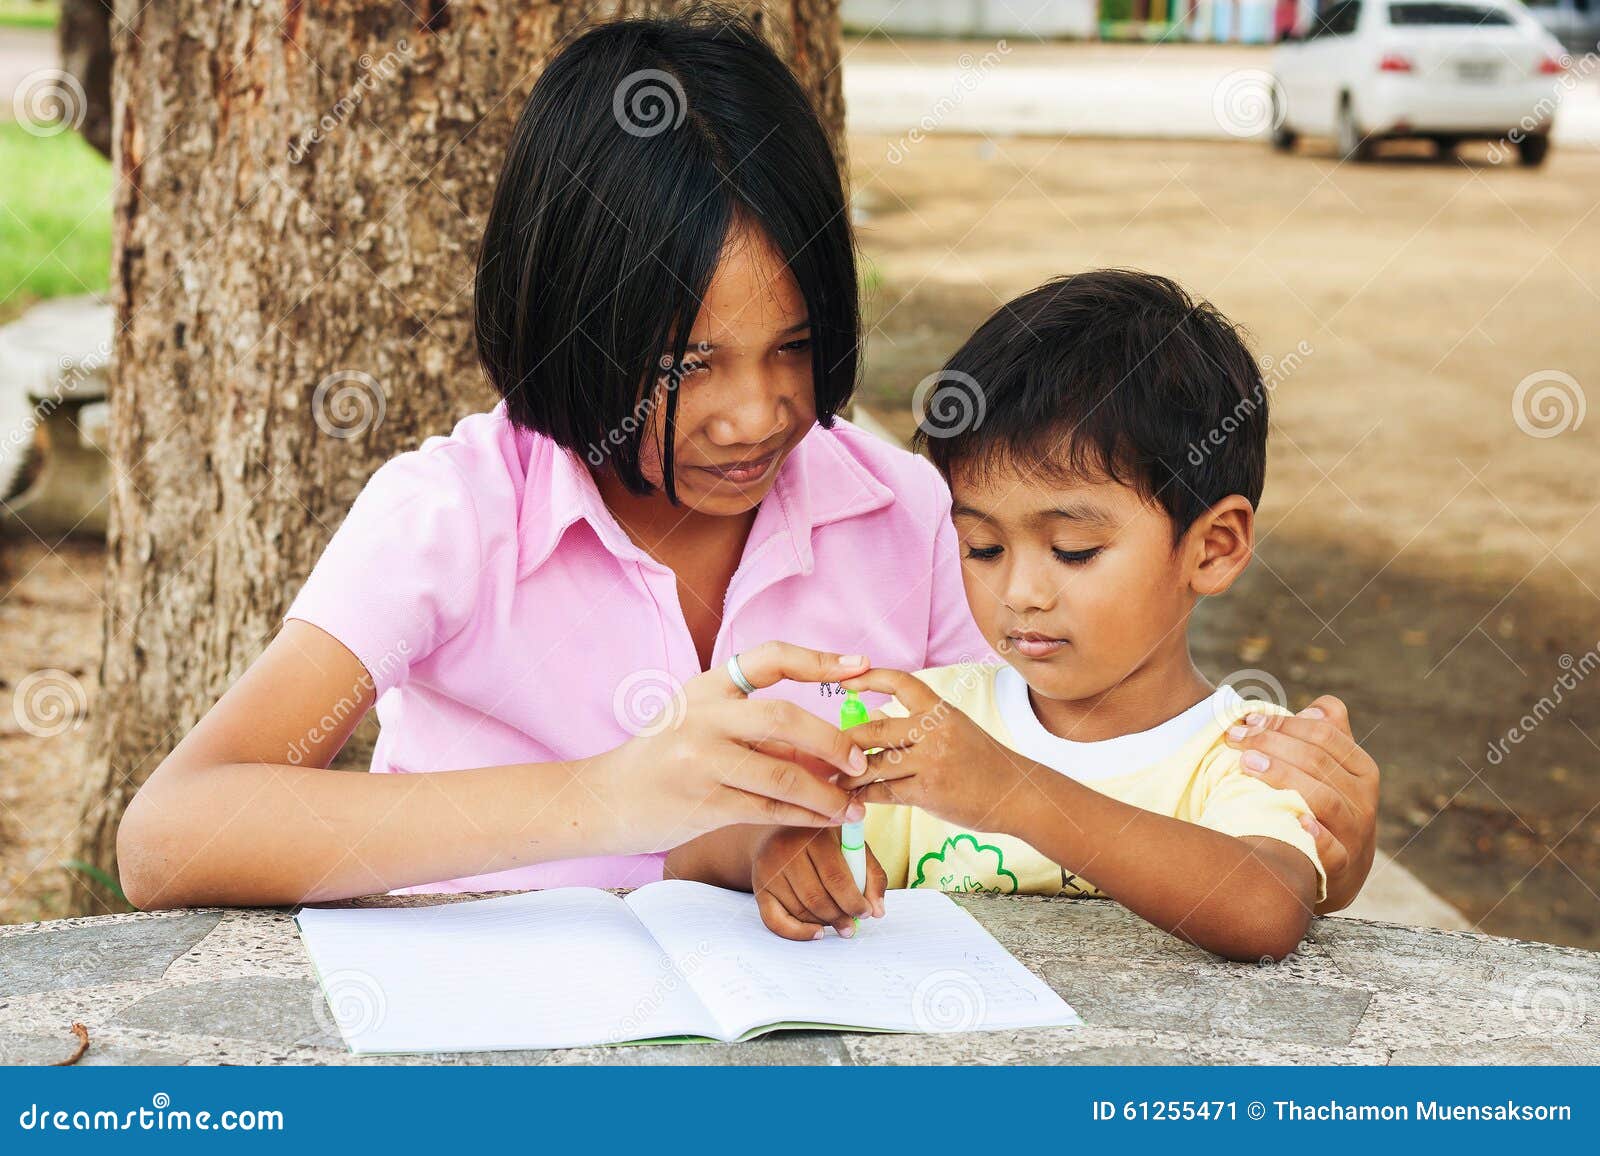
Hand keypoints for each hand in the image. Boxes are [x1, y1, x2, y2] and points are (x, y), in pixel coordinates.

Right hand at [592, 642, 872, 852]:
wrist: (606, 799)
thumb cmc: (666, 758)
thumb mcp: (703, 725)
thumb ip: (759, 731)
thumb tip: (831, 749)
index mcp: (706, 686)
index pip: (770, 658)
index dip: (819, 660)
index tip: (860, 665)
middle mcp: (703, 716)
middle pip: (784, 718)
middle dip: (832, 741)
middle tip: (859, 762)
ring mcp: (700, 760)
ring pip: (782, 774)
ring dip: (826, 794)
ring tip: (853, 807)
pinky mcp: (702, 803)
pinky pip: (768, 809)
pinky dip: (804, 816)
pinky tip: (825, 820)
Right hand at [753, 826, 885, 939]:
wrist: (782, 832)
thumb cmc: (824, 842)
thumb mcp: (852, 847)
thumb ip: (871, 875)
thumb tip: (877, 911)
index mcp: (814, 834)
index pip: (835, 877)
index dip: (854, 901)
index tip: (867, 913)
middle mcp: (786, 849)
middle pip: (816, 898)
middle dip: (840, 917)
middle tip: (852, 926)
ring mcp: (769, 869)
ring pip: (800, 910)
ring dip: (824, 923)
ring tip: (838, 922)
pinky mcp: (759, 887)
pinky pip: (776, 922)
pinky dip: (799, 933)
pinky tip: (817, 932)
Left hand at [833, 667, 1031, 831]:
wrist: (1015, 794)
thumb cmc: (981, 762)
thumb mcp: (954, 729)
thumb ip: (917, 724)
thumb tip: (872, 718)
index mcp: (940, 709)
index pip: (900, 682)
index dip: (869, 678)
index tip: (844, 681)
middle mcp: (934, 730)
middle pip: (874, 730)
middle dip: (846, 741)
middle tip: (827, 750)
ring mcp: (931, 761)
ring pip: (874, 764)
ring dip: (849, 774)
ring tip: (834, 779)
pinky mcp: (928, 791)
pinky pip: (884, 792)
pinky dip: (865, 796)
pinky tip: (855, 799)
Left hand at [1223, 695, 1378, 913]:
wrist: (1342, 871)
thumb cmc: (1326, 807)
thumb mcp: (1334, 770)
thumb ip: (1327, 735)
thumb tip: (1315, 708)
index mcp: (1361, 768)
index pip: (1325, 735)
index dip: (1284, 723)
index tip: (1247, 720)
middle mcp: (1364, 798)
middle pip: (1318, 762)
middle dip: (1272, 744)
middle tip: (1234, 738)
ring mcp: (1356, 833)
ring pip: (1324, 799)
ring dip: (1284, 778)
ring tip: (1246, 764)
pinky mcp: (1344, 866)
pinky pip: (1333, 851)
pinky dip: (1317, 836)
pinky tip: (1296, 821)